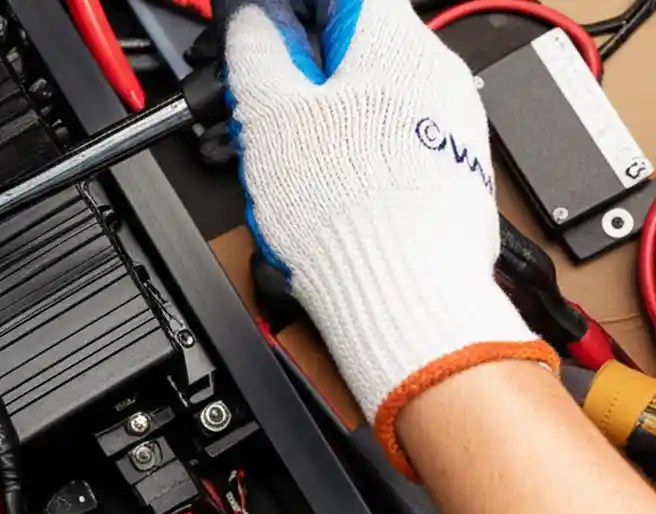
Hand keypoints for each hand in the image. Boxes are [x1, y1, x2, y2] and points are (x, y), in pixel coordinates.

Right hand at [222, 0, 556, 470]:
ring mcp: (448, 124)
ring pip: (371, 93)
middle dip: (300, 66)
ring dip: (323, 111)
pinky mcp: (448, 171)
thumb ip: (257, 52)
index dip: (286, 10)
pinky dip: (352, 148)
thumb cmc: (351, 215)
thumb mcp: (271, 116)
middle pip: (354, 41)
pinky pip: (391, 136)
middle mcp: (436, 74)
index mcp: (394, 42)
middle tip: (257, 96)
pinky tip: (325, 184)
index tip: (255, 28)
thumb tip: (253, 21)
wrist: (404, 297)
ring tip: (284, 152)